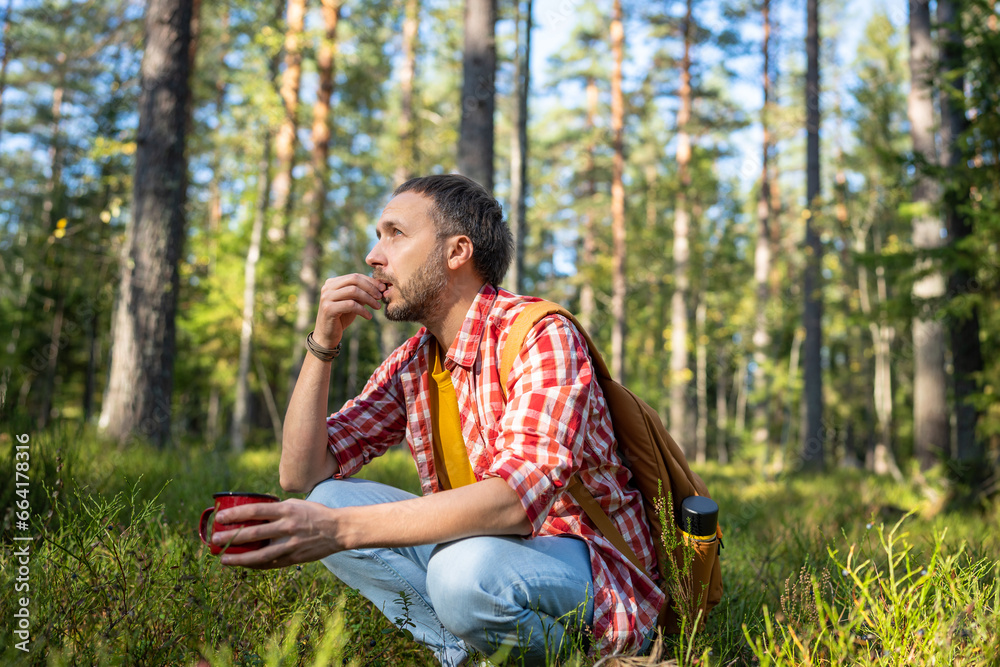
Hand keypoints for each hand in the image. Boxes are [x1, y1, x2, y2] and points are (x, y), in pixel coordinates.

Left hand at [211, 499, 344, 568]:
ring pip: (259, 554)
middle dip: (231, 537)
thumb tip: (255, 514)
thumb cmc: (315, 514)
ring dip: (239, 558)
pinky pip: (270, 563)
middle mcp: (287, 526)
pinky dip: (255, 565)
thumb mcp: (296, 505)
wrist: (338, 530)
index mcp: (286, 509)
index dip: (236, 514)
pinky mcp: (294, 557)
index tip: (220, 518)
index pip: (255, 511)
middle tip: (215, 539)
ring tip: (223, 559)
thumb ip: (277, 509)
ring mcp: (290, 544)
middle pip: (253, 533)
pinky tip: (243, 564)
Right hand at [313, 274, 386, 347]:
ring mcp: (326, 297)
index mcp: (332, 283)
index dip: (370, 281)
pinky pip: (350, 305)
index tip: (383, 289)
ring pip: (353, 291)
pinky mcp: (328, 309)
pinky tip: (369, 316)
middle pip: (354, 280)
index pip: (354, 276)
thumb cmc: (342, 317)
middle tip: (380, 296)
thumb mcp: (353, 302)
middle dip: (370, 287)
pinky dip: (363, 310)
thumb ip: (362, 293)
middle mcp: (327, 288)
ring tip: (377, 307)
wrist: (327, 335)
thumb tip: (380, 286)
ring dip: (369, 299)